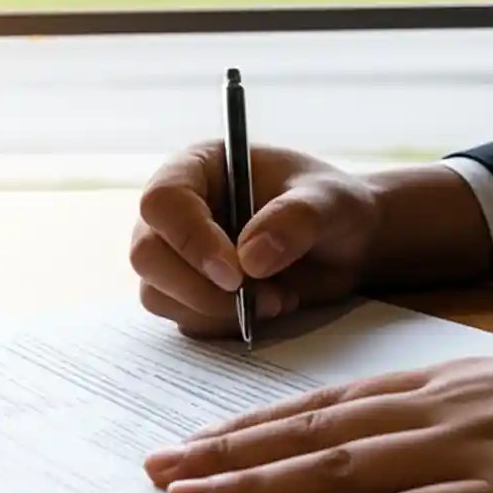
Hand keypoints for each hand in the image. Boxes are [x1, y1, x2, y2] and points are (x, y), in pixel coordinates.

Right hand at [130, 141, 379, 337]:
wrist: (345, 246)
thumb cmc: (334, 207)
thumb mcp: (331, 202)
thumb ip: (296, 220)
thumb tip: (251, 259)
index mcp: (196, 168)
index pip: (162, 202)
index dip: (189, 239)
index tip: (234, 273)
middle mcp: (175, 212)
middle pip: (146, 254)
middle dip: (197, 286)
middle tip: (254, 295)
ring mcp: (175, 255)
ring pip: (158, 293)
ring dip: (215, 309)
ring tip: (275, 298)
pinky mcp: (187, 292)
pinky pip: (183, 318)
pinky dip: (223, 324)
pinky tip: (266, 308)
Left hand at [143, 356, 492, 492]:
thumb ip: (444, 416)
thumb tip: (382, 442)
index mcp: (439, 386)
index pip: (320, 405)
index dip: (250, 427)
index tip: (194, 441)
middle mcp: (437, 411)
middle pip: (309, 435)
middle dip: (226, 455)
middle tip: (157, 471)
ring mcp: (468, 455)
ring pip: (335, 470)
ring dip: (254, 489)